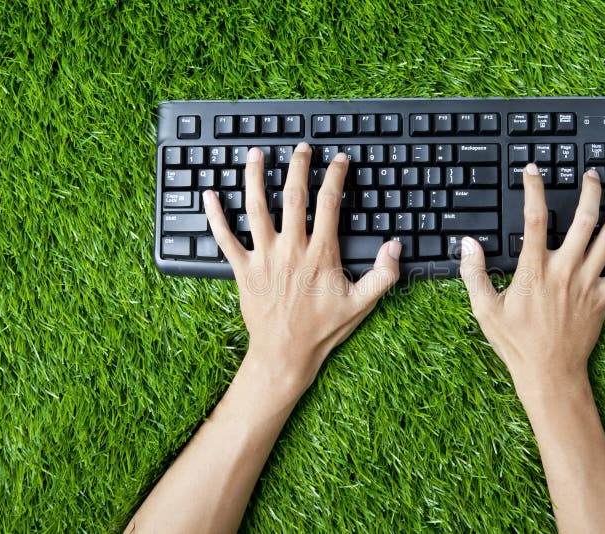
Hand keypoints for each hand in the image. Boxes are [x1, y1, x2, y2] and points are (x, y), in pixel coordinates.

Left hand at [203, 143, 401, 392]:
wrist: (285, 353)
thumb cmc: (323, 329)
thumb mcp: (362, 303)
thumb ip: (383, 274)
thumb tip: (395, 245)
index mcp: (320, 253)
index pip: (329, 204)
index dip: (335, 177)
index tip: (339, 161)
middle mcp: (290, 249)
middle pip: (292, 196)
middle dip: (298, 166)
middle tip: (301, 148)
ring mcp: (263, 257)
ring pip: (256, 208)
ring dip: (255, 177)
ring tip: (256, 154)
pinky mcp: (242, 270)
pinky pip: (224, 238)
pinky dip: (215, 216)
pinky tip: (209, 195)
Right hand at [459, 164, 604, 396]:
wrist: (549, 373)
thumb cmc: (517, 343)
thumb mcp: (484, 309)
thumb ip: (473, 273)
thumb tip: (468, 244)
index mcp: (534, 270)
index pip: (534, 219)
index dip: (534, 190)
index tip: (533, 171)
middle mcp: (565, 270)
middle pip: (583, 220)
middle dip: (589, 191)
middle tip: (591, 173)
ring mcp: (588, 283)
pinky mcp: (604, 297)